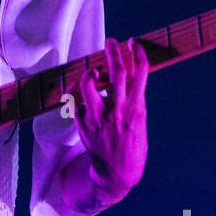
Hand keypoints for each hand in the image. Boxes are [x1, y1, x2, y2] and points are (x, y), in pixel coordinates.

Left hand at [73, 36, 149, 205]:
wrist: (116, 174)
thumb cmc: (132, 146)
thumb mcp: (140, 122)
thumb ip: (133, 99)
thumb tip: (128, 74)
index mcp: (136, 110)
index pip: (139, 74)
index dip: (137, 54)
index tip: (133, 43)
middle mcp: (117, 112)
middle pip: (115, 72)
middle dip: (113, 52)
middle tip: (111, 41)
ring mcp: (98, 118)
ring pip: (89, 84)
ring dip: (91, 72)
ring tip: (94, 71)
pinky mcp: (83, 125)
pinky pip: (76, 101)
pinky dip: (78, 93)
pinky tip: (84, 92)